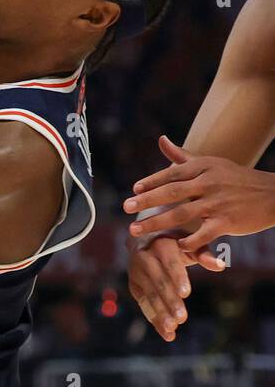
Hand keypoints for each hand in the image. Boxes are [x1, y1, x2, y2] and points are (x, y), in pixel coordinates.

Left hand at [124, 135, 274, 252]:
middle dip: (146, 200)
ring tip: (135, 229)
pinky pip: (203, 233)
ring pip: (181, 213)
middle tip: (125, 207)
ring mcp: (217, 203)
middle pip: (171, 192)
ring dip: (156, 223)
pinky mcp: (227, 222)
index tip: (134, 189)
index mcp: (202, 167)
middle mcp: (208, 183)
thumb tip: (161, 140)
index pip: (171, 174)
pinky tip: (175, 245)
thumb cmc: (237, 178)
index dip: (151, 181)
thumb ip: (183, 156)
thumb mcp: (211, 163)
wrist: (273, 194)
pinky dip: (189, 240)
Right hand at [126, 234, 218, 341]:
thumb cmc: (175, 242)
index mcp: (160, 244)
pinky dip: (155, 320)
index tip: (186, 294)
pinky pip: (144, 305)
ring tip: (173, 329)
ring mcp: (136, 272)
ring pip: (150, 295)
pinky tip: (167, 334)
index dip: (177, 278)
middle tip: (182, 318)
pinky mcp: (133, 285)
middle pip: (158, 282)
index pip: (170, 263)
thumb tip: (220, 266)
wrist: (143, 238)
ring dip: (160, 313)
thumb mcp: (189, 243)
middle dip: (170, 301)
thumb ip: (204, 255)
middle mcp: (144, 257)